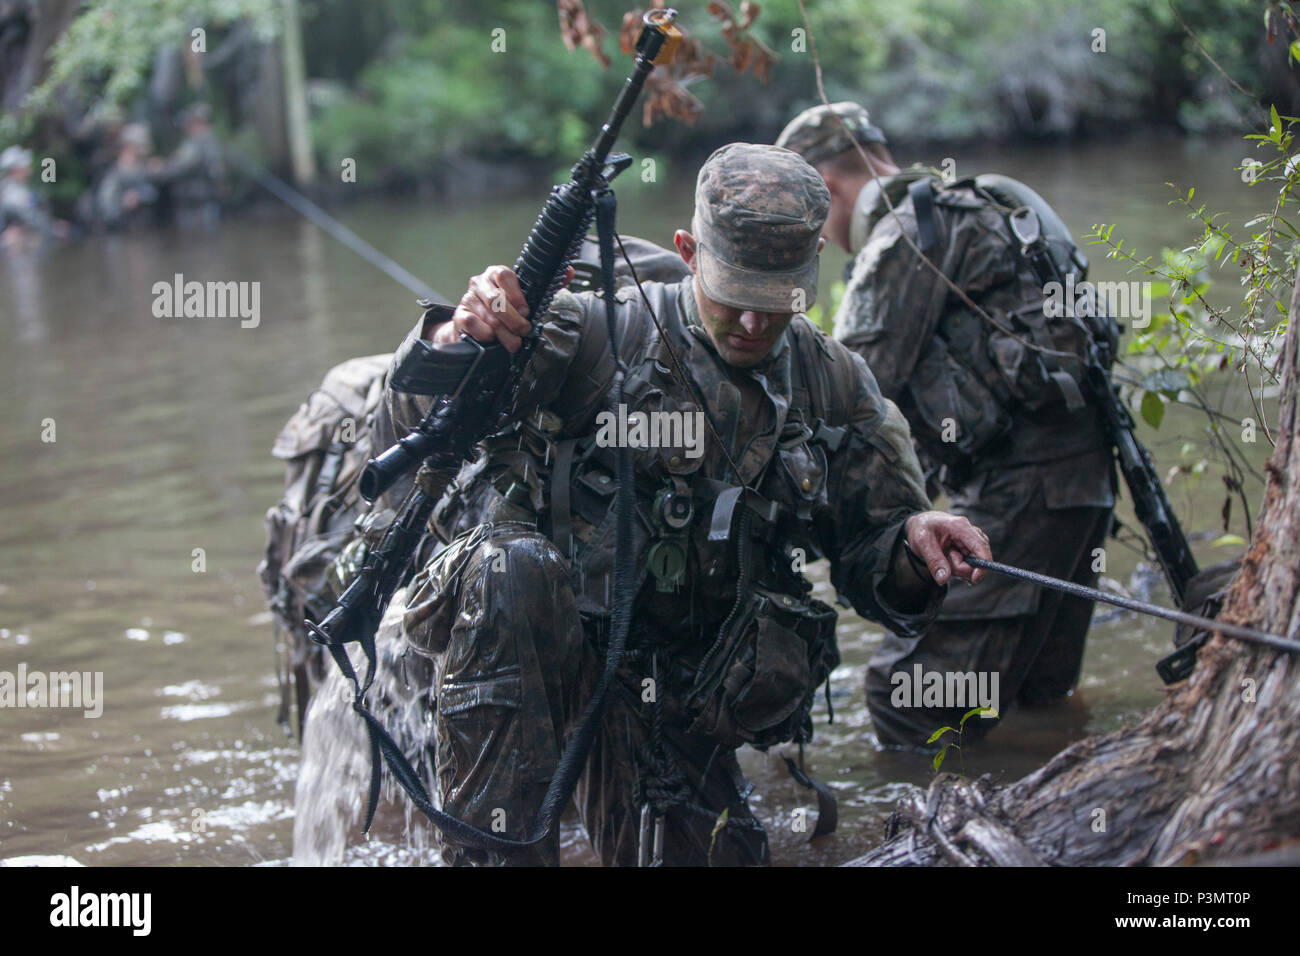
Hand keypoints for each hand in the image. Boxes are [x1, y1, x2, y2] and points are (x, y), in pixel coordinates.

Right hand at [430, 265, 572, 352]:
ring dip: (503, 333)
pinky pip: (470, 322)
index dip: (517, 295)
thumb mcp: (528, 299)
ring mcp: (467, 298)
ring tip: (513, 343)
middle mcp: (480, 283)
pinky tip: (491, 339)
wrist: (479, 330)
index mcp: (497, 274)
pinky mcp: (459, 315)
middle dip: (514, 320)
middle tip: (523, 331)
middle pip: (497, 299)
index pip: (505, 275)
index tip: (526, 311)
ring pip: (487, 315)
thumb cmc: (507, 313)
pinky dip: (483, 333)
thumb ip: (549, 286)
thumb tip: (569, 271)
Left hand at [904, 511, 990, 584]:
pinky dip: (957, 566)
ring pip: (972, 565)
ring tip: (944, 555)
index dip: (983, 564)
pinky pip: (968, 565)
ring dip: (957, 566)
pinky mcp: (970, 548)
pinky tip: (948, 557)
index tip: (975, 579)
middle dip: (960, 566)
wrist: (922, 523)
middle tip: (945, 558)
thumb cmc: (922, 528)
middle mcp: (971, 533)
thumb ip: (934, 561)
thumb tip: (943, 579)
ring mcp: (972, 541)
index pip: (981, 546)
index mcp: (960, 526)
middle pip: (977, 559)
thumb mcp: (922, 542)